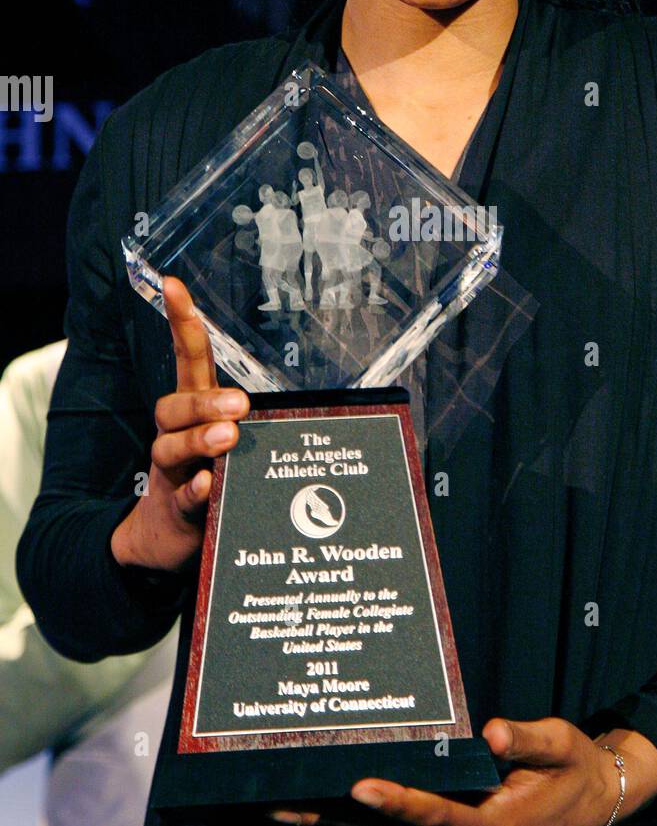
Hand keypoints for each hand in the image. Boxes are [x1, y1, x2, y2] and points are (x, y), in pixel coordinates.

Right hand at [110, 275, 249, 571]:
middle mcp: (175, 433)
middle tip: (239, 405)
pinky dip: (197, 489)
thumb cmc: (212, 478)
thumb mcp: (233, 445)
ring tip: (229, 437)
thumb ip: (260, 423)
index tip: (173, 285)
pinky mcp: (174, 509)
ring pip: (172, 446)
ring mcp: (171, 471)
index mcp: (194, 410)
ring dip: (201, 438)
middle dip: (204, 400)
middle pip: (173, 404)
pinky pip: (182, 496)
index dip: (180, 321)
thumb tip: (321, 408)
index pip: (186, 358)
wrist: (166, 540)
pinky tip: (210, 484)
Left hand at [269, 720, 656, 825]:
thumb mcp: (563, 744)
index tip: (357, 786)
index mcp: (496, 824)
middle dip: (333, 824)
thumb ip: (530, 740)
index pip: (436, 814)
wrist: (594, 806)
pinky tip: (312, 820)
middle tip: (281, 804)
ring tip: (277, 812)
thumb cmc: (574, 768)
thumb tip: (496, 732)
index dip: (397, 802)